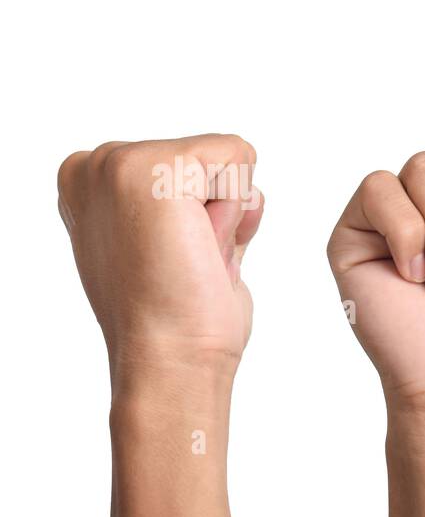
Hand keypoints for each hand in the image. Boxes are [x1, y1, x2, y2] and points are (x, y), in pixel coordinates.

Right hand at [57, 134, 264, 378]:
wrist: (172, 360)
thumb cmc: (180, 318)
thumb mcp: (175, 246)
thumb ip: (192, 210)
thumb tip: (237, 198)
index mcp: (91, 183)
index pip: (193, 165)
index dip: (208, 213)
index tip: (179, 258)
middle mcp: (94, 164)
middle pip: (212, 158)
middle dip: (220, 211)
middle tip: (189, 264)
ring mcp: (117, 163)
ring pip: (229, 159)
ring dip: (230, 215)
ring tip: (193, 259)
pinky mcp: (151, 169)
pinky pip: (240, 156)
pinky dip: (241, 209)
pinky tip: (205, 248)